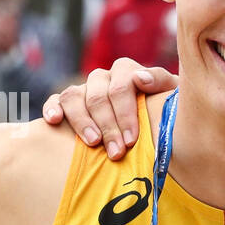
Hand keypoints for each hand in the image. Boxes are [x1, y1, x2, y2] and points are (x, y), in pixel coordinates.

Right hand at [42, 58, 177, 158]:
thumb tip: (141, 79)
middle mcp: (104, 78)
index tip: (132, 139)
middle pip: (98, 95)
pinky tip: (54, 121)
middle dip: (108, 125)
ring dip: (82, 120)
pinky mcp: (67, 103)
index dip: (126, 112)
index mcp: (128, 72)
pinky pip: (55, 100)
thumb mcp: (171, 98)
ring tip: (93, 143)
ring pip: (74, 96)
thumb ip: (162, 83)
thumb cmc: (165, 114)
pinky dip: (52, 108)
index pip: (122, 84)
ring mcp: (84, 89)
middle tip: (117, 152)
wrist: (155, 126)